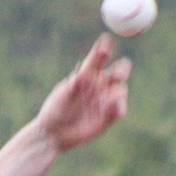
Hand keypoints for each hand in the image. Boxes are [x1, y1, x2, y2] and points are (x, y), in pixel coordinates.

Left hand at [35, 35, 131, 152]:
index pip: (99, 59)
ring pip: (120, 90)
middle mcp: (99, 85)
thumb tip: (83, 73)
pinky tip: (112, 109)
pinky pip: (119, 110)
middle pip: (118, 72)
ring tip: (108, 98)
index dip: (104, 49)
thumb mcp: (62, 96)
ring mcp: (106, 100)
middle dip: (121, 70)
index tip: (107, 40)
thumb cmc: (54, 111)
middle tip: (118, 73)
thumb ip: (74, 85)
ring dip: (117, 92)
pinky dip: (118, 107)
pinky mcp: (108, 117)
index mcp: (87, 75)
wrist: (54, 135)